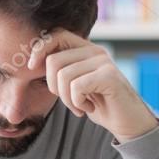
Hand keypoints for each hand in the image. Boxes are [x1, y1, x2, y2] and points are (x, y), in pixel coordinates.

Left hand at [27, 29, 157, 142]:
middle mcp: (95, 51)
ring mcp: (104, 62)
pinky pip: (77, 87)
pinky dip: (77, 102)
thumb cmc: (98, 104)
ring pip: (63, 76)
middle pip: (53, 61)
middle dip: (53, 87)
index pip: (56, 35)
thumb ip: (61, 70)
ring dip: (67, 100)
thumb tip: (32, 62)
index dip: (39, 49)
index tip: (31, 68)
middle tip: (69, 100)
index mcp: (86, 50)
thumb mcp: (74, 85)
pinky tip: (88, 108)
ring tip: (80, 106)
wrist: (127, 123)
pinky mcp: (109, 76)